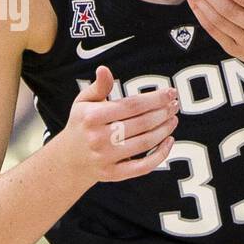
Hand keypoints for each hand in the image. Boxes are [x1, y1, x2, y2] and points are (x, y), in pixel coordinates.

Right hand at [60, 65, 178, 183]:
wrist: (68, 160)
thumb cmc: (81, 125)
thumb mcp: (84, 102)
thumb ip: (98, 87)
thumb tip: (104, 69)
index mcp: (92, 116)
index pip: (131, 105)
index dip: (155, 99)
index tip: (170, 92)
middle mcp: (98, 138)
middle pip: (141, 123)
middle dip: (163, 113)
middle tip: (175, 105)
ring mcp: (106, 158)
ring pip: (145, 143)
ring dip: (164, 130)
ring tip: (174, 119)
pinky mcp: (113, 174)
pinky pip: (142, 166)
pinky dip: (160, 155)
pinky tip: (169, 141)